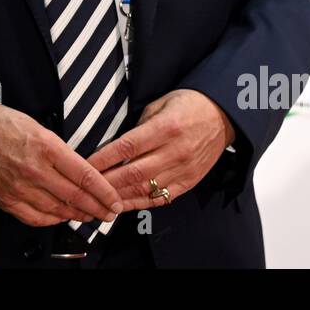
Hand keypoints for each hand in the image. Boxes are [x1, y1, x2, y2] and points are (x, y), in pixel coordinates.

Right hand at [0, 100, 124, 227]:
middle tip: (109, 213)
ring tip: (90, 215)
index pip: (85, 175)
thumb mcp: (37, 126)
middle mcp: (35, 170)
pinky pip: (35, 217)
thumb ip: (59, 149)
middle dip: (98, 208)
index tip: (114, 199)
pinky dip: (52, 220)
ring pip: (58, 210)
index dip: (104, 191)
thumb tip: (78, 167)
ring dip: (78, 215)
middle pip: (75, 197)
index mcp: (46, 147)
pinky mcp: (7, 199)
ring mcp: (20, 187)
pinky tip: (61, 217)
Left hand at [87, 89, 234, 211]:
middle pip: (133, 172)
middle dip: (106, 182)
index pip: (127, 147)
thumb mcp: (160, 105)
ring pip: (145, 189)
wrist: (223, 116)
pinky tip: (123, 205)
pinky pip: (162, 198)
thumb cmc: (188, 105)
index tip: (85, 164)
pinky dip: (140, 203)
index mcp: (165, 128)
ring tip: (99, 201)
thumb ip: (138, 126)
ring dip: (120, 196)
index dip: (104, 158)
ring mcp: (183, 169)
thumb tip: (116, 147)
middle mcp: (175, 151)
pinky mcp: (189, 182)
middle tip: (86, 187)